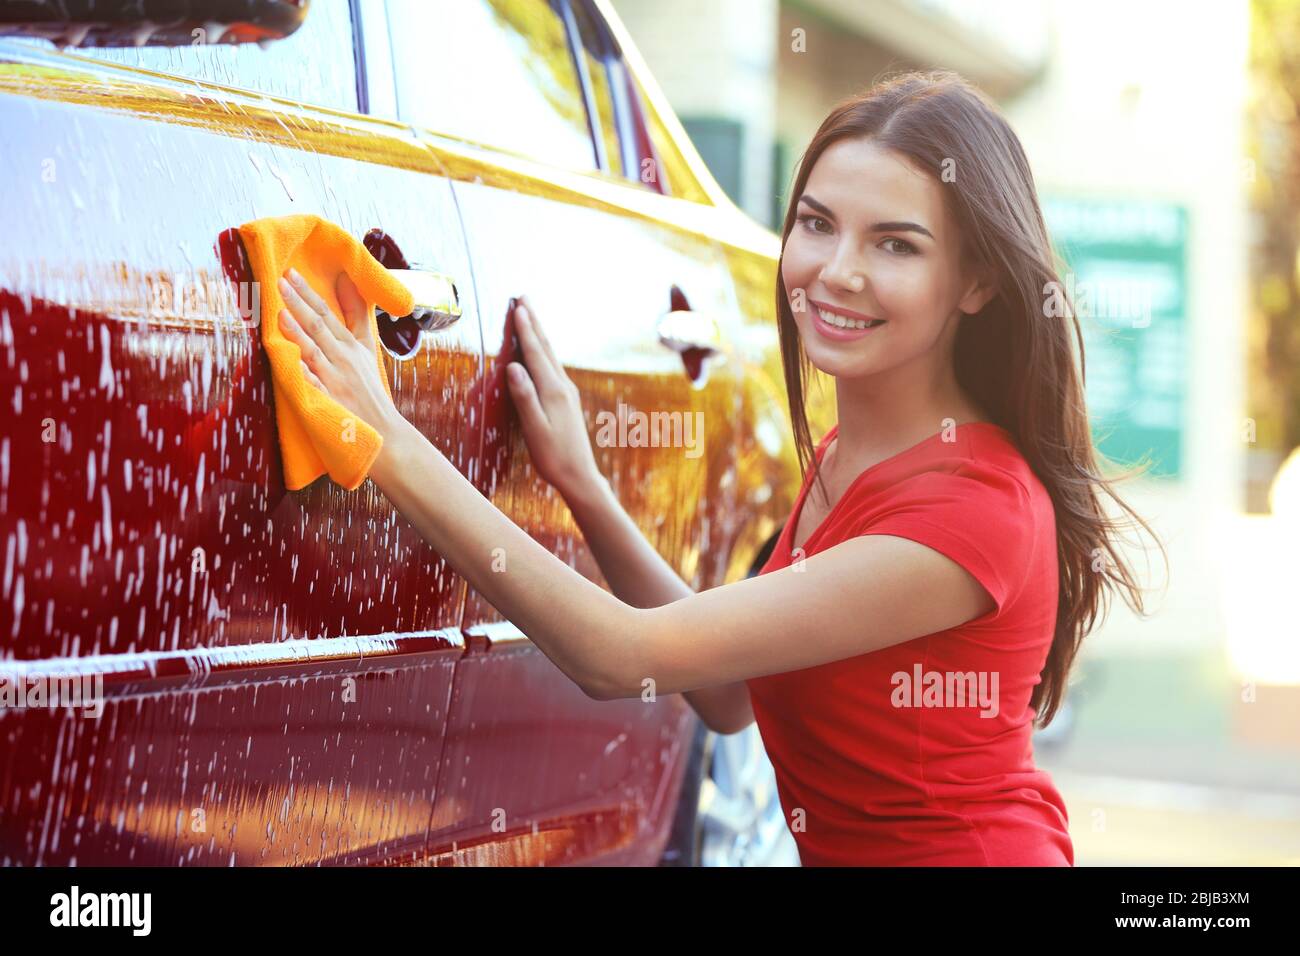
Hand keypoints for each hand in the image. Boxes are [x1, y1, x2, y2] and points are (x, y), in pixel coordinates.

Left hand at [278, 267, 404, 442]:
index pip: (328, 315)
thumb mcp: (367, 348)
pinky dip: (306, 377)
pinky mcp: (331, 403)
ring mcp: (336, 382)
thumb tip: (347, 280)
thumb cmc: (368, 387)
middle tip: (281, 282)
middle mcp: (343, 360)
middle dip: (301, 304)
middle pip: (319, 328)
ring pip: (315, 353)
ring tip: (281, 315)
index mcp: (350, 346)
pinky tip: (293, 366)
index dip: (310, 294)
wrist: (384, 431)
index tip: (292, 274)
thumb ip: (356, 315)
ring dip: (299, 335)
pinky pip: (316, 388)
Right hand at [506, 296, 601, 499]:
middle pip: (546, 348)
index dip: (526, 329)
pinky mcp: (566, 401)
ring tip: (530, 316)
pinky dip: (544, 352)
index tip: (518, 306)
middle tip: (524, 297)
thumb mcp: (534, 428)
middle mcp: (562, 387)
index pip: (536, 353)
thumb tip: (514, 367)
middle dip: (534, 322)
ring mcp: (567, 393)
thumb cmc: (553, 456)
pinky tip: (542, 352)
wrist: (579, 475)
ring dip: (540, 334)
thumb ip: (525, 397)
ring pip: (551, 356)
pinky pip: (553, 367)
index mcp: (553, 391)